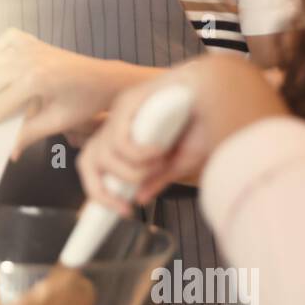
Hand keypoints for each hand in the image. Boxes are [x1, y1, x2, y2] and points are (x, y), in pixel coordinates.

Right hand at [0, 28, 142, 154]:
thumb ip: (29, 134)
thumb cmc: (88, 100)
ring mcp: (31, 48)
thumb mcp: (58, 122)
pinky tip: (7, 68)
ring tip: (3, 97)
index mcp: (35, 81)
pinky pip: (6, 39)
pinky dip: (1, 52)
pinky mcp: (35, 43)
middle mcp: (29, 60)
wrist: (106, 80)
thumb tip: (10, 149)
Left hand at [77, 55, 288, 213]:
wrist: (218, 92)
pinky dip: (140, 154)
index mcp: (127, 143)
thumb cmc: (203, 123)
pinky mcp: (126, 102)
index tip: (124, 212)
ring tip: (160, 163)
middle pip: (86, 162)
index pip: (98, 170)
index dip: (102, 194)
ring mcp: (121, 116)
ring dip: (133, 172)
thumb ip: (158, 179)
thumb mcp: (181, 161)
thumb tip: (140, 198)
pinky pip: (119, 141)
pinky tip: (160, 150)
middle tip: (127, 205)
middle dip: (100, 191)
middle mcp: (118, 129)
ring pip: (104, 155)